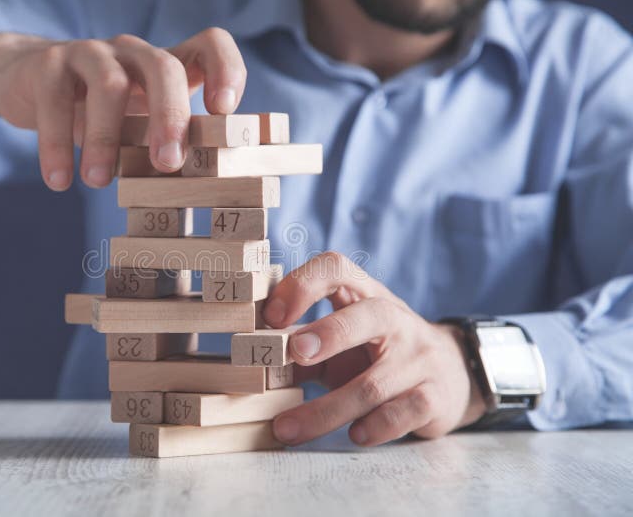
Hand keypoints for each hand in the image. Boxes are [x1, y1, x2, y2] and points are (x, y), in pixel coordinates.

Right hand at [0, 29, 245, 189]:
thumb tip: (200, 188)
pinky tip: (59, 181)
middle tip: (167, 164)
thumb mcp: (141, 127)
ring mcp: (91, 53)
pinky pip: (55, 101)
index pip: (210, 45)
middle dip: (170, 116)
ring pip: (108, 84)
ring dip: (106, 138)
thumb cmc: (104, 115)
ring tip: (99, 182)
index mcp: (167, 66)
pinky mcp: (49, 64)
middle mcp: (134, 53)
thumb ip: (168, 143)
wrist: (30, 84)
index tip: (223, 111)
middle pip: (163, 67)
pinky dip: (56, 145)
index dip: (226, 70)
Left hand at [263, 252, 486, 446]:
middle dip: (329, 334)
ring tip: (288, 428)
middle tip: (294, 353)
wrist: (451, 373)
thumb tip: (251, 365)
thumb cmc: (379, 352)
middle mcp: (396, 320)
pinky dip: (375, 426)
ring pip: (373, 383)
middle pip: (368, 315)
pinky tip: (355, 435)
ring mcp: (419, 358)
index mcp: (365, 295)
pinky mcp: (434, 396)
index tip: (271, 316)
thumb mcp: (342, 341)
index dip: (303, 285)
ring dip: (326, 410)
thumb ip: (301, 348)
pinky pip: (403, 412)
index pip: (337, 268)